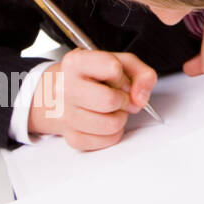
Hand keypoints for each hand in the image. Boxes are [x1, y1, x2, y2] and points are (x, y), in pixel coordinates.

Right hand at [27, 49, 156, 150]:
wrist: (61, 93)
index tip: (119, 80)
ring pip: (110, 125)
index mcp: (76, 62)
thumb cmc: (94, 77)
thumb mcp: (121, 63)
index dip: (124, 77)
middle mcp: (64, 88)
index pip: (113, 68)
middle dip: (123, 100)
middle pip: (110, 101)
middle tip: (119, 98)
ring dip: (120, 118)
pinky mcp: (69, 136)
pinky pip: (105, 141)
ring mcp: (63, 114)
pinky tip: (105, 122)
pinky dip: (112, 134)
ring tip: (112, 110)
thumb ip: (142, 74)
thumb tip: (140, 99)